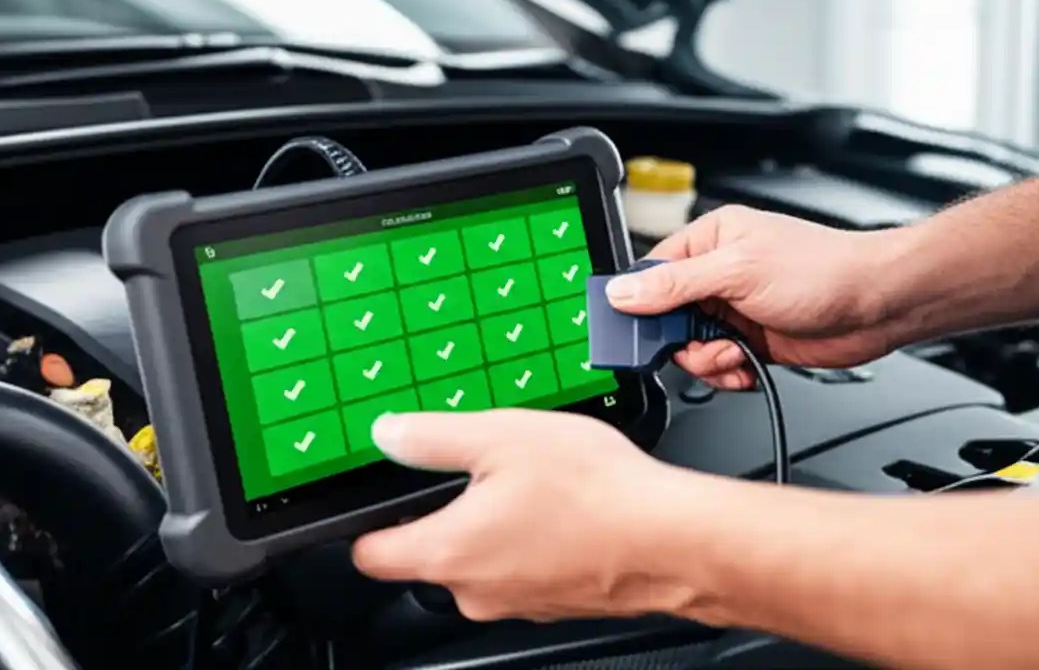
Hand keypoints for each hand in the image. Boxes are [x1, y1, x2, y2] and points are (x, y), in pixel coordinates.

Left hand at [352, 410, 699, 621]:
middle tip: (475, 468)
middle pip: (426, 554)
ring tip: (526, 481)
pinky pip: (520, 568)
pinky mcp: (552, 602)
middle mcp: (473, 591)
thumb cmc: (594, 492)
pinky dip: (528, 539)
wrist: (673, 538)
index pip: (367, 556)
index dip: (365, 524)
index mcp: (446, 552)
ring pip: (478, 560)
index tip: (376, 498)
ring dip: (490, 523)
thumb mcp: (498, 435)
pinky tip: (558, 505)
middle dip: (441, 511)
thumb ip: (430, 437)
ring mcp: (514, 602)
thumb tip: (388, 435)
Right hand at [607, 206, 903, 387]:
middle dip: (678, 340)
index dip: (637, 304)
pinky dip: (725, 373)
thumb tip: (624, 291)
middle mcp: (717, 275)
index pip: (650, 274)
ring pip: (689, 346)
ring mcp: (733, 309)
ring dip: (706, 360)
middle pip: (664, 317)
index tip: (634, 330)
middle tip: (698, 344)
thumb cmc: (823, 270)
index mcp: (709, 241)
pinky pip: (716, 364)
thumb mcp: (737, 272)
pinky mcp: (749, 340)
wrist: (878, 304)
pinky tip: (744, 367)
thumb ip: (675, 285)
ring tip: (732, 355)